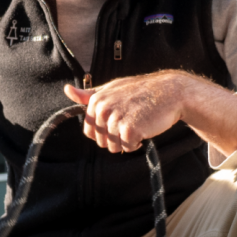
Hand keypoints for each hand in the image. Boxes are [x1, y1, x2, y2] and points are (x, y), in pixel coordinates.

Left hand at [63, 73, 191, 153]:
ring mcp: (115, 119)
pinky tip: (145, 129)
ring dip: (127, 141)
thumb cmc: (142, 92)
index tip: (119, 122)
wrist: (170, 92)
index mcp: (96, 100)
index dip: (104, 132)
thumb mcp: (113, 88)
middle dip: (115, 138)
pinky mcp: (129, 130)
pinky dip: (136, 144)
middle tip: (131, 123)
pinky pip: (127, 148)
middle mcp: (102, 109)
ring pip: (113, 147)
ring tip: (139, 124)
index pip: (89, 131)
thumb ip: (89, 94)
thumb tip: (66, 89)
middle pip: (100, 141)